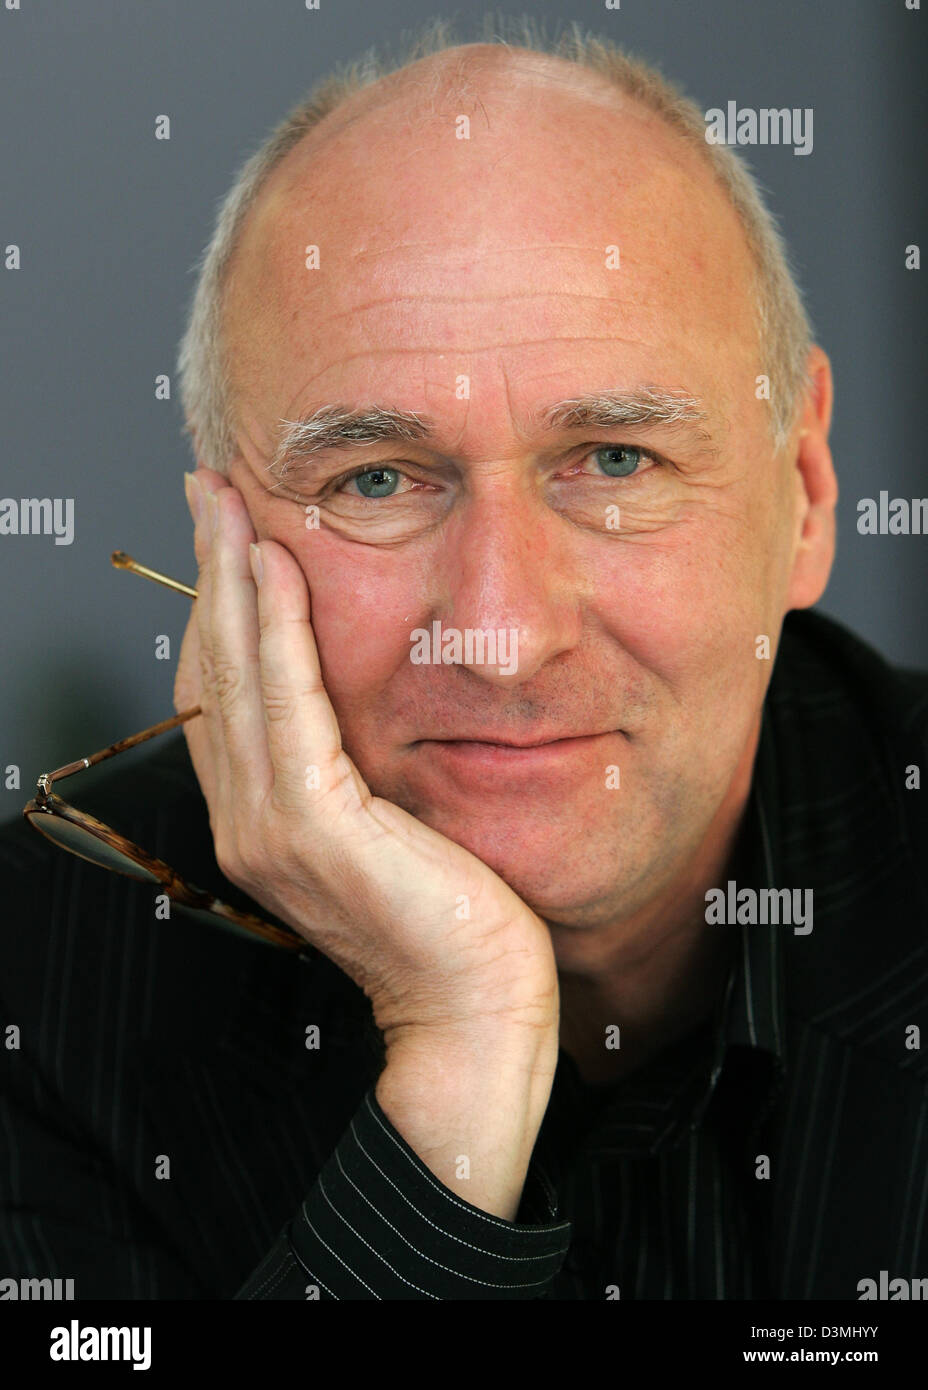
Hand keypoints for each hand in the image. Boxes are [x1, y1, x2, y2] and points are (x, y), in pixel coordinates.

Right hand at [175, 468, 559, 1054]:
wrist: (475, 1009)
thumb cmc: (453, 922)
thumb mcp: (394, 824)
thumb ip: (360, 764)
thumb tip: (369, 698)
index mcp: (263, 818)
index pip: (225, 690)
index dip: (218, 606)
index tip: (227, 534)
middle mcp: (248, 820)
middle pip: (213, 668)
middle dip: (209, 569)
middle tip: (208, 488)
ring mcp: (270, 827)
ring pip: (236, 675)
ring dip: (229, 578)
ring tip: (228, 503)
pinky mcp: (313, 828)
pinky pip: (288, 707)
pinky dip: (276, 632)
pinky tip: (275, 570)